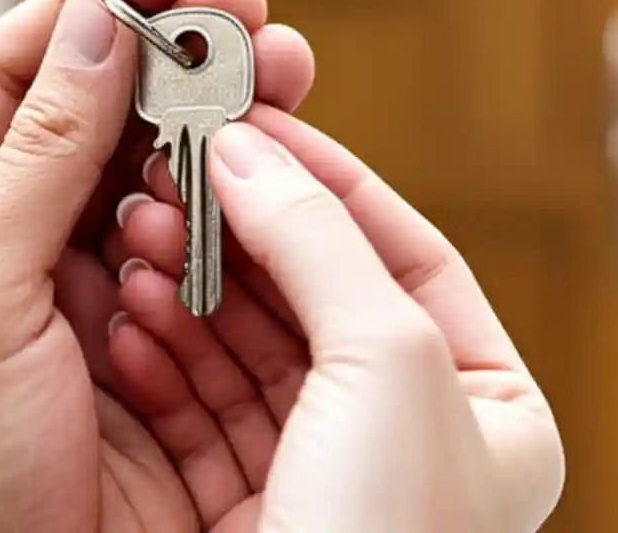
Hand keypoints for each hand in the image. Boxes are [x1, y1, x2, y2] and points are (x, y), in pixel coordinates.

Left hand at [0, 0, 314, 531]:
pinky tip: (259, 196)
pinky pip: (195, 269)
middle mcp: (1, 257)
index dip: (88, 10)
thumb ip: (34, 165)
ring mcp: (77, 308)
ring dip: (213, 137)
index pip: (9, 81)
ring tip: (279, 89)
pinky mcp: (144, 362)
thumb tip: (92, 34)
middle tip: (254, 21)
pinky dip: (230, 226)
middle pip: (94, 125)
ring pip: (152, 190)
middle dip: (174, 65)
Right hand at [110, 109, 565, 530]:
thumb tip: (249, 146)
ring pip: (248, 345)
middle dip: (238, 228)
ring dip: (190, 282)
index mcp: (488, 403)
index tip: (249, 123)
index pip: (402, 249)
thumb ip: (317, 238)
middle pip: (314, 292)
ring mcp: (327, 473)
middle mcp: (411, 436)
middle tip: (170, 169)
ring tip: (136, 228)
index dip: (325, 178)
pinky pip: (203, 404)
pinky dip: (164, 351)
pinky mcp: (251, 507)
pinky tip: (128, 306)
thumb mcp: (383, 361)